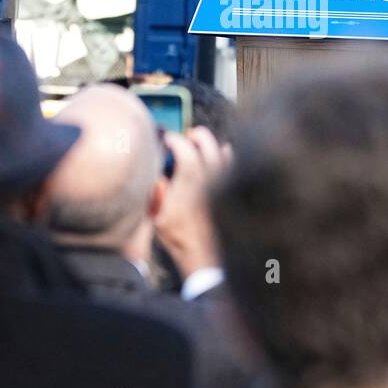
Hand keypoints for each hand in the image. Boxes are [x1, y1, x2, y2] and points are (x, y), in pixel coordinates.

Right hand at [154, 127, 227, 281]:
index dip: (173, 139)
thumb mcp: (157, 215)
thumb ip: (156, 191)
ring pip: (219, 148)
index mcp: (188, 181)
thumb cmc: (178, 236)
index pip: (183, 146)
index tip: (167, 139)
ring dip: (206, 144)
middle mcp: (207, 176)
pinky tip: (219, 154)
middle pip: (204, 140)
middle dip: (192, 135)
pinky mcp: (230, 187)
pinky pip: (231, 162)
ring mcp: (221, 180)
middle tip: (182, 141)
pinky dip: (224, 154)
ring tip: (195, 148)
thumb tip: (160, 173)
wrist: (201, 252)